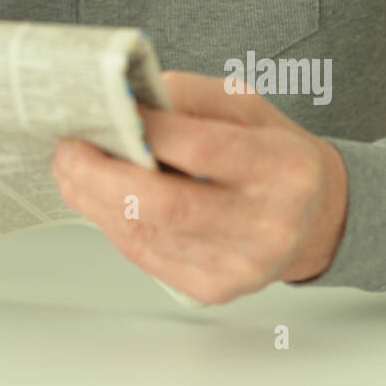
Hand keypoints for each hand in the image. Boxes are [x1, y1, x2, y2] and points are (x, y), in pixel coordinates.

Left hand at [51, 71, 348, 304]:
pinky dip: (114, 224)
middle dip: (102, 175)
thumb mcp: (248, 107)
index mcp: (282, 168)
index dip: (147, 130)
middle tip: (68, 149)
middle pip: (167, 205)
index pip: (202, 149)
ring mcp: (241, 264)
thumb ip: (192, 97)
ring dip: (96, 200)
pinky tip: (98, 199)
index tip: (108, 109)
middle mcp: (266, 223)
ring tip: (70, 170)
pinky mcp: (215, 288)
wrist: (316, 217)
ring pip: (148, 235)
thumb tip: (131, 99)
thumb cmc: (274, 153)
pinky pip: (148, 257)